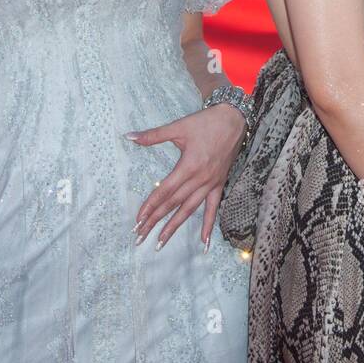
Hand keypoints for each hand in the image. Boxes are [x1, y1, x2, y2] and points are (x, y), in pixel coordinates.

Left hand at [129, 102, 245, 248]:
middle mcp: (199, 179)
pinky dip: (208, 226)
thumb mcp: (178, 127)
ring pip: (189, 210)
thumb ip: (153, 135)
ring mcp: (210, 184)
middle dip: (155, 221)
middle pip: (173, 204)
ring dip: (174, 227)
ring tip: (161, 242)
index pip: (164, 192)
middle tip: (140, 236)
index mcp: (188, 166)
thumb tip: (129, 137)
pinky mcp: (219, 184)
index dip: (150, 206)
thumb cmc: (206, 122)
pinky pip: (213, 208)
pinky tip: (204, 243)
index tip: (138, 220)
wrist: (234, 119)